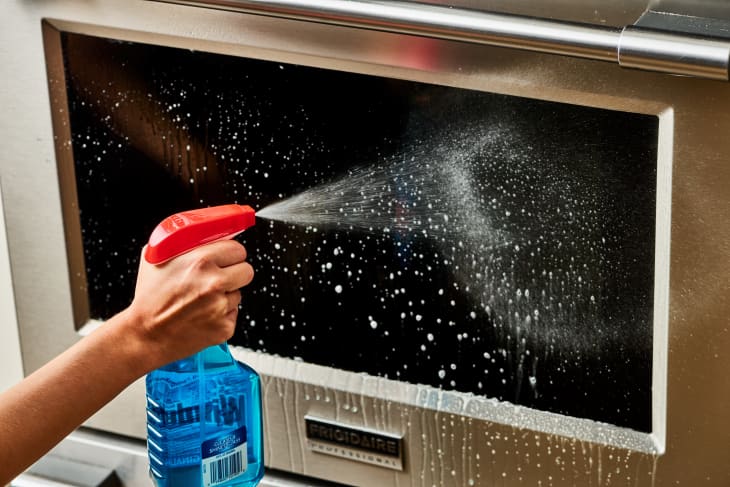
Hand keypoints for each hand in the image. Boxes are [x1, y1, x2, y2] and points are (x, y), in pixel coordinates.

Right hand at [126, 239, 253, 368]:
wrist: (145, 335)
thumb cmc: (149, 298)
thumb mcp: (157, 259)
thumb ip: (182, 244)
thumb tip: (203, 234)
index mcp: (200, 261)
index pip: (238, 249)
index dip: (230, 254)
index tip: (225, 258)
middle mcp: (214, 283)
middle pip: (247, 271)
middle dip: (235, 273)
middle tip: (219, 277)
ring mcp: (220, 307)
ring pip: (238, 294)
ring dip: (226, 295)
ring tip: (201, 300)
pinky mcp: (225, 327)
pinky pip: (233, 314)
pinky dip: (222, 315)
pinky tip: (202, 315)